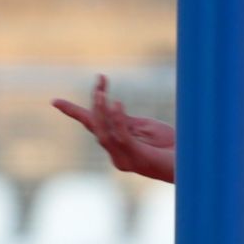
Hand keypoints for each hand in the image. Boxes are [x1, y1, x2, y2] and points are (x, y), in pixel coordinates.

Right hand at [52, 75, 176, 181]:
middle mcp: (115, 152)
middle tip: (100, 80)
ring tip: (102, 92)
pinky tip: (117, 104)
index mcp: (116, 143)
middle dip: (95, 102)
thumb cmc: (170, 146)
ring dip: (101, 111)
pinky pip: (121, 136)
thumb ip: (126, 121)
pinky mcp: (136, 156)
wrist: (189, 164)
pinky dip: (117, 120)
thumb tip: (112, 108)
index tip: (54, 101)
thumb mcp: (146, 128)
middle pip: (95, 125)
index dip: (73, 112)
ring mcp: (123, 156)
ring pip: (103, 132)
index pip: (91, 124)